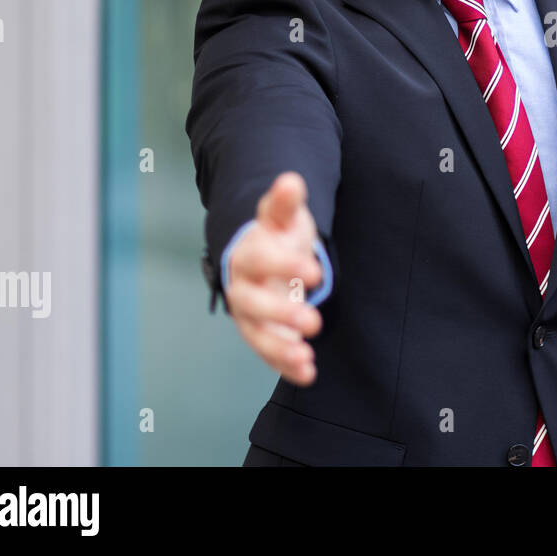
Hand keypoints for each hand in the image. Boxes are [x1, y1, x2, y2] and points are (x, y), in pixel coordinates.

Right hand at [226, 171, 323, 385]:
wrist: (261, 258)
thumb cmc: (275, 235)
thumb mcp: (282, 216)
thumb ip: (285, 202)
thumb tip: (290, 181)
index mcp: (248, 255)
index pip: (261, 260)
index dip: (285, 265)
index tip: (315, 271)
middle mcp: (242, 288)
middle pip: (253, 304)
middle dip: (281, 314)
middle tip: (313, 321)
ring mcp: (248, 315)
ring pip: (257, 335)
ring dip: (280, 349)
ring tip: (305, 357)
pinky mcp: (260, 334)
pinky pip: (269, 354)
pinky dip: (285, 366)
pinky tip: (308, 374)